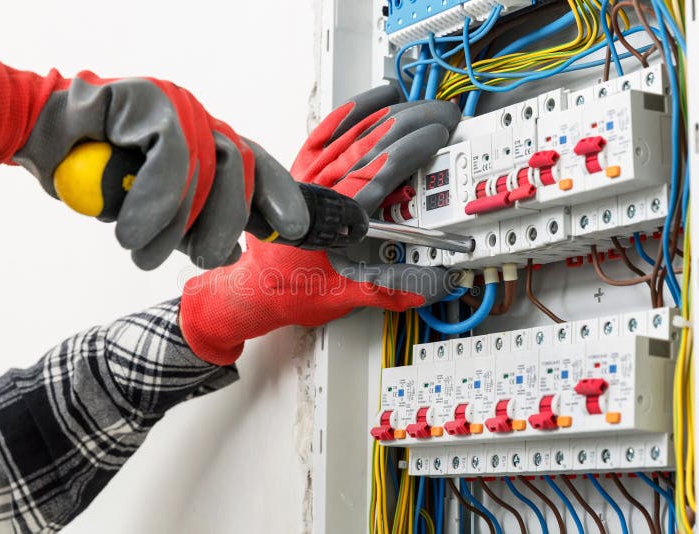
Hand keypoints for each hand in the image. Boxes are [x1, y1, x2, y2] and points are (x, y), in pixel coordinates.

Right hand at [0, 57, 308, 269]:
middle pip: (241, 171)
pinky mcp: (152, 100)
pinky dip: (154, 200)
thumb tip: (233, 251)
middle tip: (207, 258)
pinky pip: (172, 156)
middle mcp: (202, 125)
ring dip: (176, 222)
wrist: (39, 140)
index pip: (258, 169)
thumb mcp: (153, 212)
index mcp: (209, 148)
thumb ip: (192, 226)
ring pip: (207, 167)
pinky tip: (132, 227)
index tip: (294, 229)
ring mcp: (179, 108)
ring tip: (142, 250)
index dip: (279, 198)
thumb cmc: (98, 178)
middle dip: (227, 222)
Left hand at [179, 86, 460, 364]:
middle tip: (445, 119)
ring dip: (393, 114)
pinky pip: (328, 130)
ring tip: (424, 107)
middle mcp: (316, 188)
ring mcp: (307, 175)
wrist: (253, 289)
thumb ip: (390, 288)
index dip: (411, 148)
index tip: (436, 138)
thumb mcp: (345, 295)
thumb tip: (433, 281)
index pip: (377, 170)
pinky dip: (355, 110)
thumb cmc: (291, 290)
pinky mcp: (302, 171)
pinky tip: (378, 98)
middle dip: (412, 123)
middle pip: (370, 143)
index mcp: (329, 215)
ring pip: (353, 132)